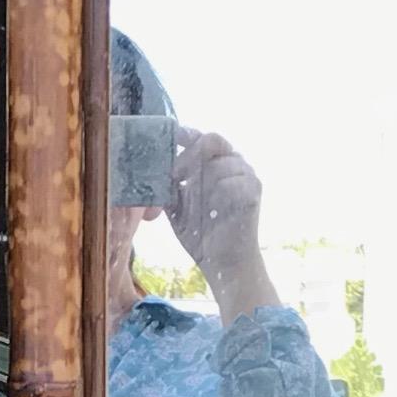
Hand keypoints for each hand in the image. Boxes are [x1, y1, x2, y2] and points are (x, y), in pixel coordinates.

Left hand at [171, 128, 279, 318]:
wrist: (223, 263)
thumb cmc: (201, 233)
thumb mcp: (177, 205)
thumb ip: (167, 185)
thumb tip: (144, 169)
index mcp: (216, 163)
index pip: (201, 137)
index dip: (183, 134)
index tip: (166, 137)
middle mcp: (234, 164)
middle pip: (212, 139)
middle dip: (188, 155)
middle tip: (173, 174)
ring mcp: (247, 176)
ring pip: (218, 163)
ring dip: (199, 180)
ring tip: (189, 198)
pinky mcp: (253, 191)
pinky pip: (229, 181)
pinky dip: (214, 194)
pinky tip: (209, 209)